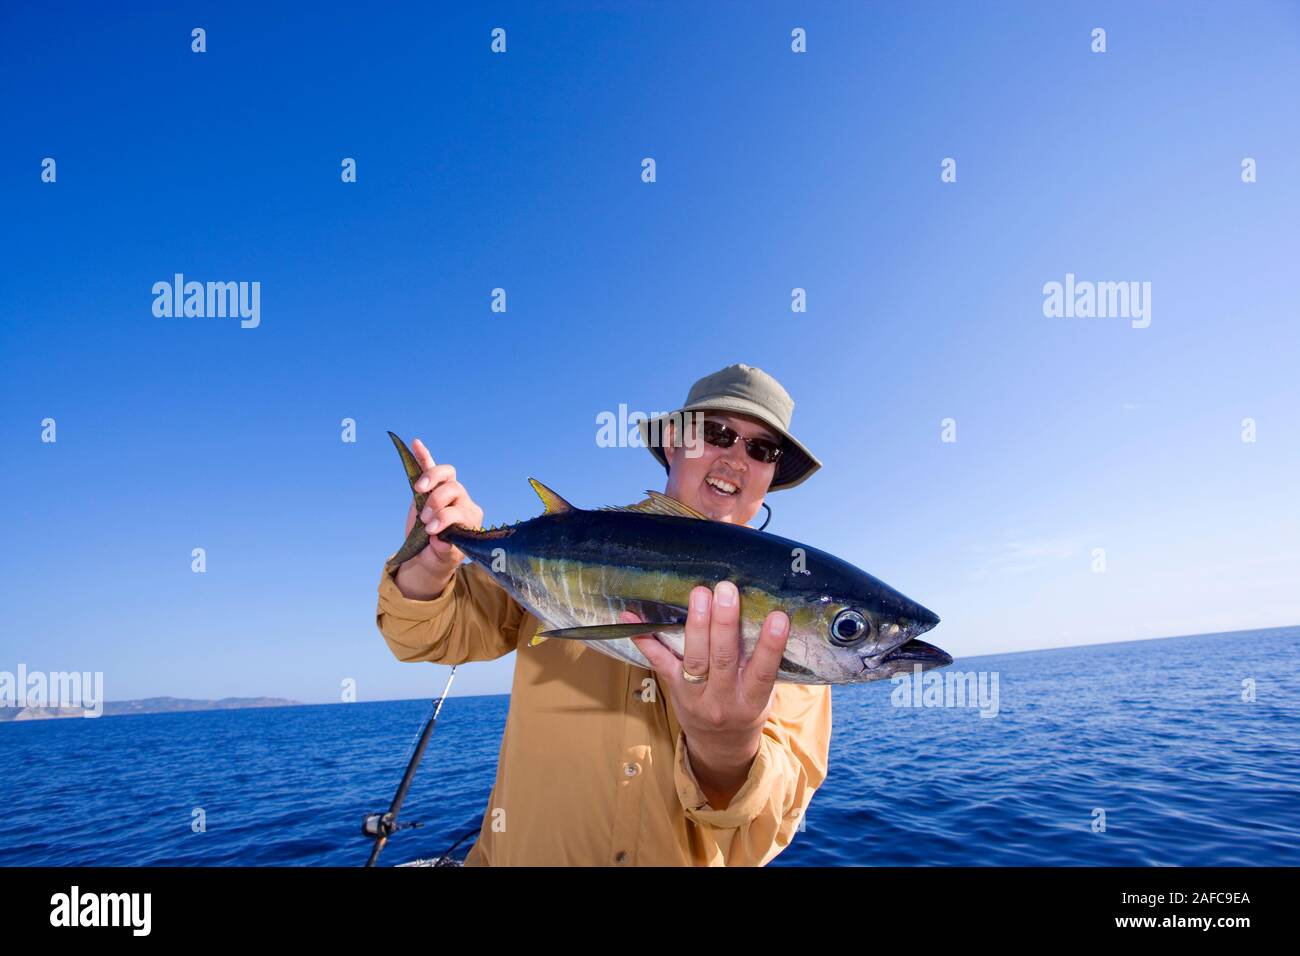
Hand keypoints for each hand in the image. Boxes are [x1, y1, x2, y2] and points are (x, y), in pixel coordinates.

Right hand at [394, 438, 484, 598]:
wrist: (431, 555)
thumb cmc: (440, 557)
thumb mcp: (443, 560)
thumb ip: (443, 551)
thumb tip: (438, 540)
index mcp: (471, 519)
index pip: (460, 511)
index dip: (445, 518)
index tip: (430, 531)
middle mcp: (463, 502)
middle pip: (454, 489)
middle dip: (437, 502)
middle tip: (424, 519)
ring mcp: (447, 492)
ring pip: (446, 475)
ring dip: (432, 478)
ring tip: (419, 488)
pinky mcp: (431, 488)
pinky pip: (429, 467)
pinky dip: (423, 456)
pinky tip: (416, 443)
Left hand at [624, 581, 789, 807]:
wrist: (720, 747)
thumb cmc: (746, 709)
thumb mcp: (762, 696)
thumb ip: (760, 664)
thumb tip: (765, 614)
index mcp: (751, 702)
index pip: (762, 673)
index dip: (770, 646)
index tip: (778, 617)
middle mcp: (722, 701)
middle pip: (723, 660)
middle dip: (724, 623)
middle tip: (726, 591)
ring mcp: (694, 696)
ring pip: (694, 659)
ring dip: (697, 624)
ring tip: (700, 594)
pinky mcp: (673, 688)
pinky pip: (658, 662)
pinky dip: (644, 639)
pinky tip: (631, 618)